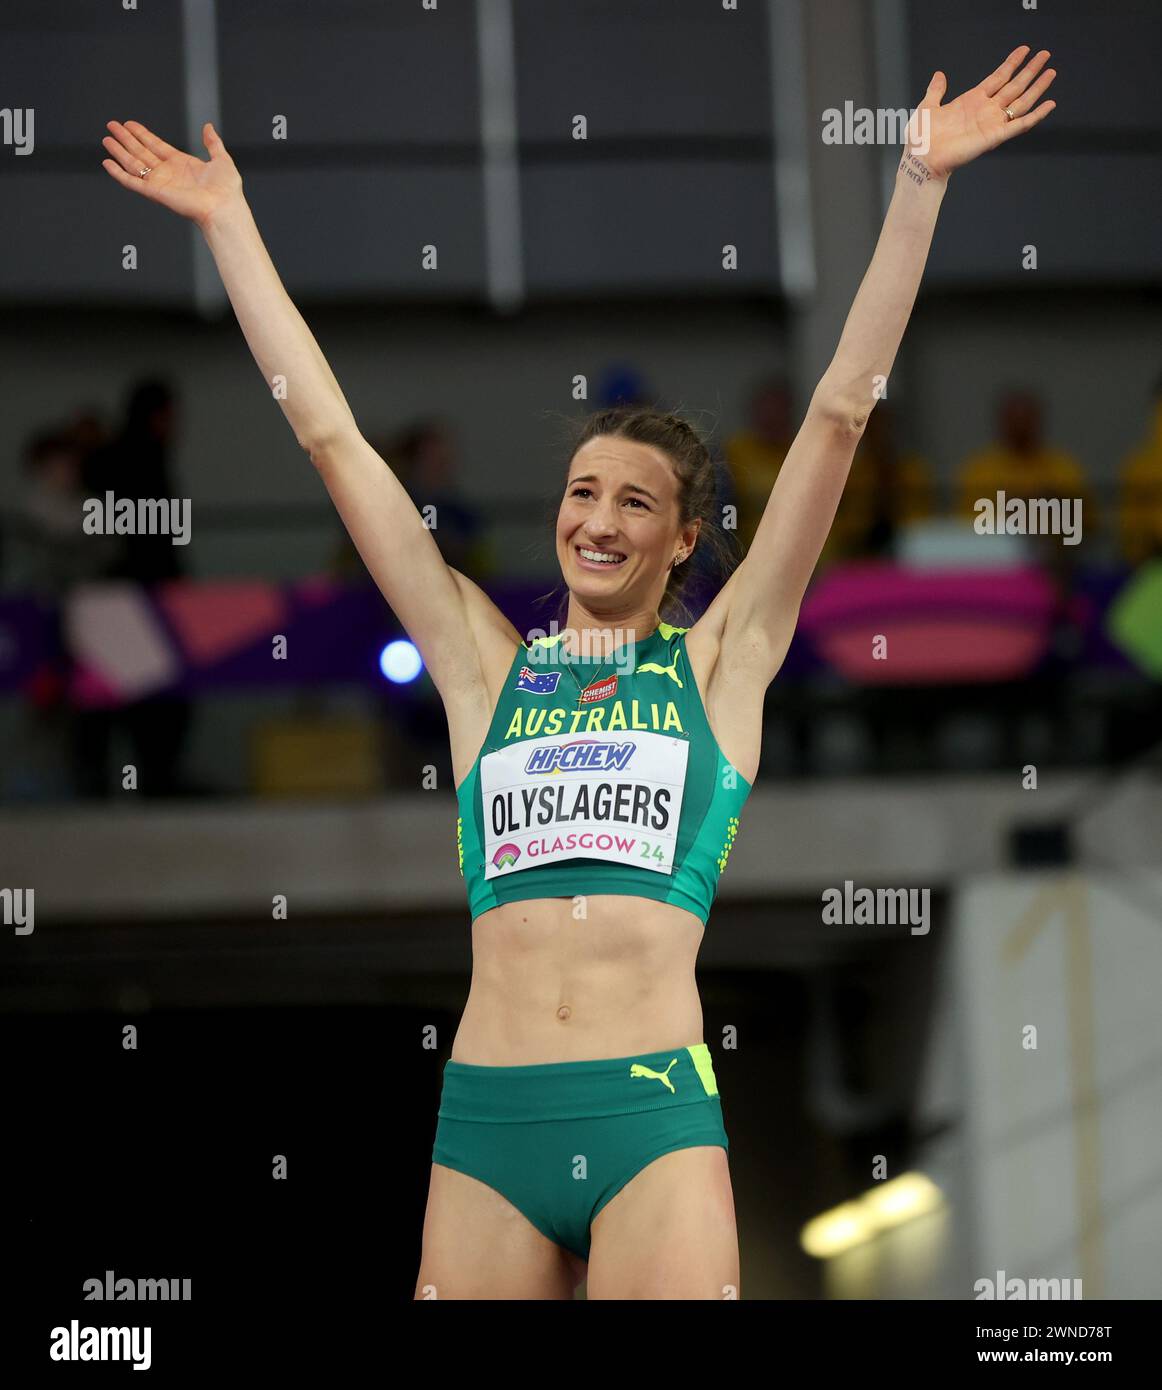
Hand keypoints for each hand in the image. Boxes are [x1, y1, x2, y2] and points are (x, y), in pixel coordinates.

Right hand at [101, 120, 242, 227]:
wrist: (223, 207)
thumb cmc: (227, 190)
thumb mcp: (221, 159)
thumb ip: (213, 143)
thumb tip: (208, 126)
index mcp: (181, 164)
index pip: (156, 145)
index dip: (142, 134)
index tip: (129, 123)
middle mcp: (168, 173)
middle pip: (141, 151)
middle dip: (126, 138)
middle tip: (111, 125)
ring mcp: (160, 183)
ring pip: (134, 164)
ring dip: (119, 151)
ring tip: (106, 139)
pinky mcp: (155, 193)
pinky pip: (132, 182)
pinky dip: (119, 173)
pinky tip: (107, 163)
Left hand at [906, 46, 1056, 179]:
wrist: (921, 160)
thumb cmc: (921, 139)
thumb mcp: (928, 106)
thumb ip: (936, 90)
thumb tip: (939, 75)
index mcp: (971, 101)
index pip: (998, 77)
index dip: (1011, 63)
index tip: (1024, 50)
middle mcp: (985, 111)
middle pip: (1014, 86)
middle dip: (1030, 70)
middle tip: (1045, 55)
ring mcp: (991, 123)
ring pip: (1021, 101)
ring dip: (1037, 87)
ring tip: (1050, 72)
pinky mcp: (994, 137)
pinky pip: (1019, 125)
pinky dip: (1036, 116)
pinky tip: (1049, 105)